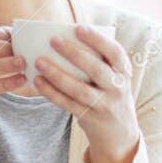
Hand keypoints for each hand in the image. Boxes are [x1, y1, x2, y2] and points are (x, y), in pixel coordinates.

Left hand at [34, 25, 141, 162]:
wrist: (119, 134)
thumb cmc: (110, 95)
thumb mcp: (114, 79)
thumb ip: (100, 62)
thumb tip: (67, 39)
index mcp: (124, 73)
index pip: (115, 53)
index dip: (97, 39)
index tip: (79, 28)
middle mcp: (117, 88)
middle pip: (95, 69)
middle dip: (73, 53)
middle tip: (53, 40)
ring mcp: (103, 105)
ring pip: (78, 88)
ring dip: (57, 74)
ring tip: (39, 61)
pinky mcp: (89, 117)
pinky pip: (67, 103)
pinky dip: (51, 92)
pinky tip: (38, 81)